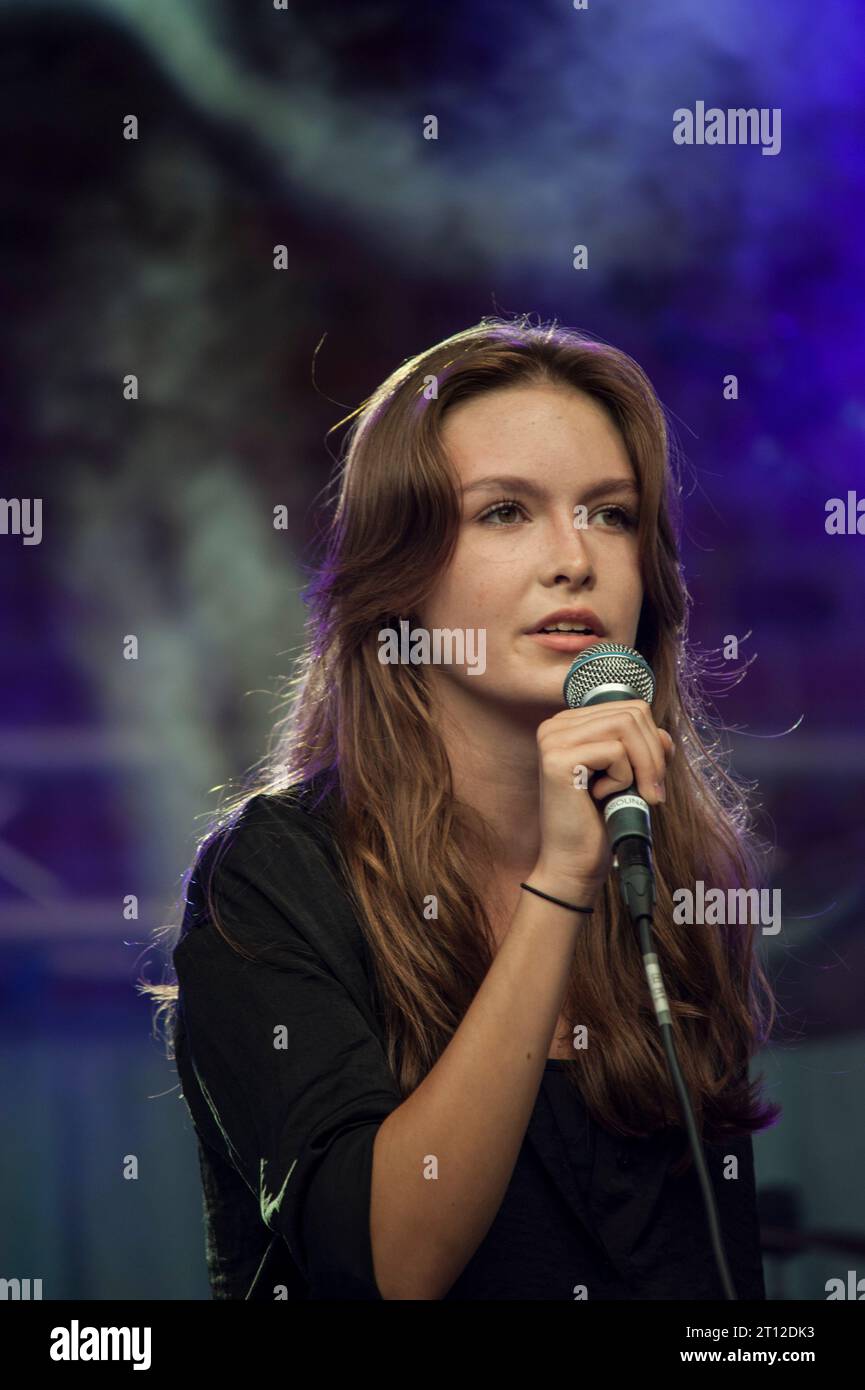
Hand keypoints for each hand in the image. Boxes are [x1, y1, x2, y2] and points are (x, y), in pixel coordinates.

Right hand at [531, 701, 674, 896]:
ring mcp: (553, 740)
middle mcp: (556, 726)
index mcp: (570, 724)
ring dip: (644, 765)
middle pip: (632, 713)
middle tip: (653, 792)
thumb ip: (643, 748)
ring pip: (626, 727)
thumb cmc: (599, 820)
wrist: (574, 863)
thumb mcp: (627, 775)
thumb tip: (664, 735)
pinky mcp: (557, 759)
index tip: (655, 778)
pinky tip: (602, 797)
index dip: (654, 741)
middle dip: (654, 754)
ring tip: (636, 795)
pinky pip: (615, 752)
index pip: (629, 708)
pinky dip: (623, 778)